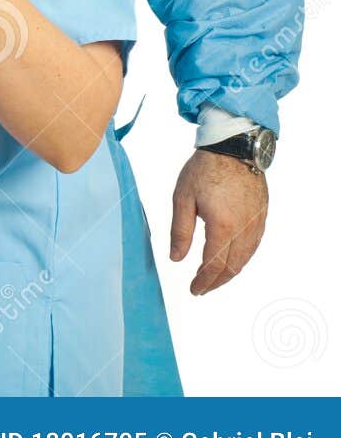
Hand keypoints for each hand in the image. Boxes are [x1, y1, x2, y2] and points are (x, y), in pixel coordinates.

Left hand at [170, 148, 268, 294]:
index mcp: (223, 227)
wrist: (234, 148)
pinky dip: (242, 259)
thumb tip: (176, 258)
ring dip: (230, 273)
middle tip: (202, 288)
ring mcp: (256, 223)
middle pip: (232, 267)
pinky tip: (231, 259)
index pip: (213, 265)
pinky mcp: (262, 216)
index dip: (203, 281)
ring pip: (245, 259)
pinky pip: (254, 246)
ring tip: (214, 278)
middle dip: (216, 282)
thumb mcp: (182, 199)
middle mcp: (244, 229)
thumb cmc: (205, 170)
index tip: (194, 289)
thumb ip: (180, 231)